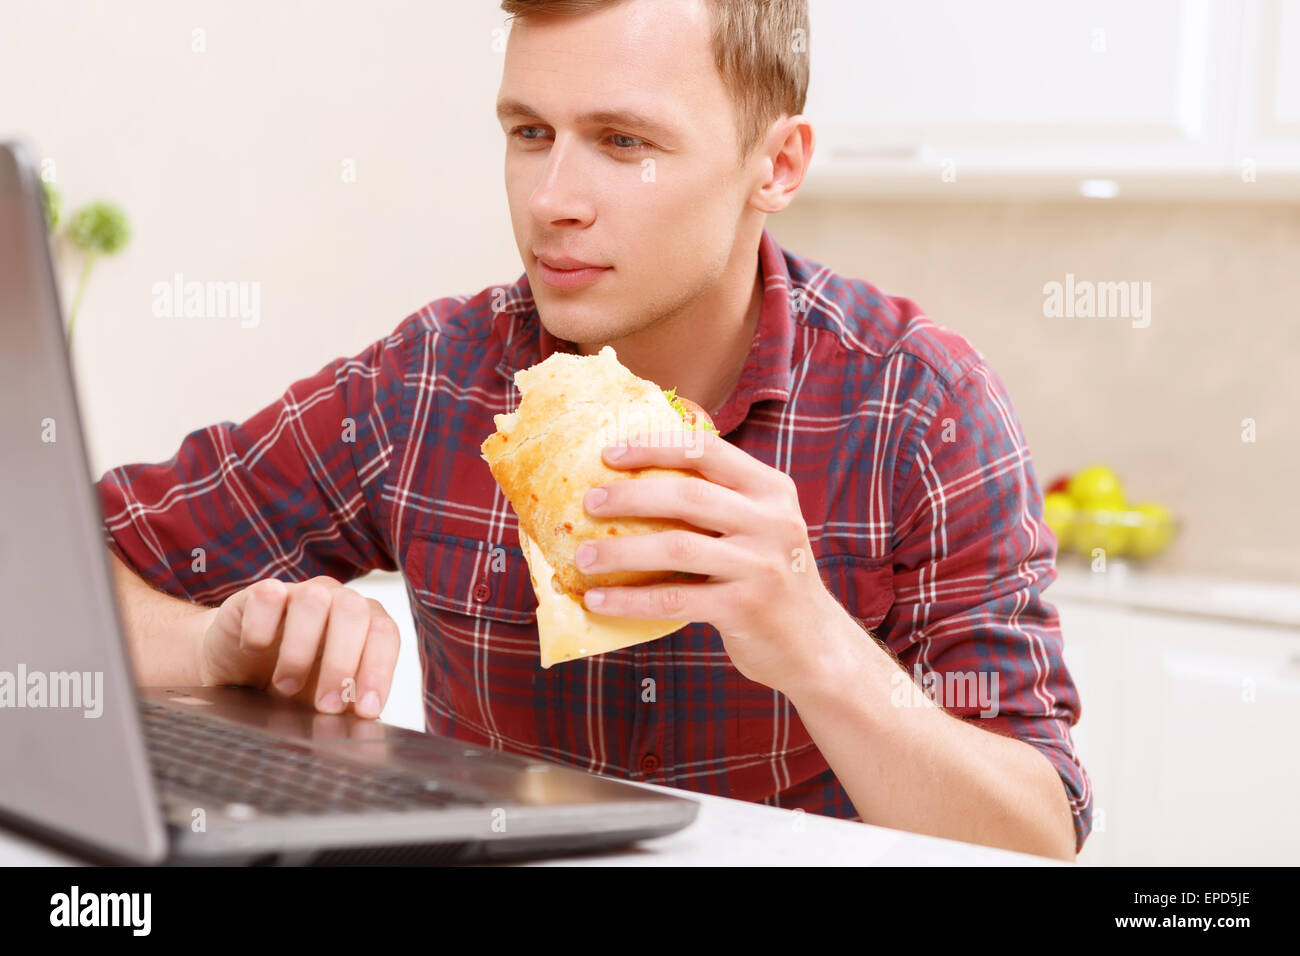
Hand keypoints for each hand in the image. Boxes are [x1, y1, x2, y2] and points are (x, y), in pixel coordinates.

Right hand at [197, 576, 399, 717]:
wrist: (238, 670)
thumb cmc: (294, 683)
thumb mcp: (326, 698)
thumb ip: (351, 707)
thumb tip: (371, 728)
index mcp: (363, 622)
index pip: (385, 633)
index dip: (379, 670)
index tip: (366, 710)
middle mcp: (336, 599)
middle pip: (354, 612)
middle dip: (342, 663)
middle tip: (325, 706)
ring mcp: (297, 592)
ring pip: (313, 599)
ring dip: (301, 649)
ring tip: (285, 686)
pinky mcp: (257, 594)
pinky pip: (267, 595)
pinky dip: (262, 626)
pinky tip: (255, 649)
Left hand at [575, 428, 844, 695]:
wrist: (815, 645)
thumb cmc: (769, 578)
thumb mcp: (760, 527)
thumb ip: (719, 500)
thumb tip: (635, 479)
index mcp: (772, 489)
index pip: (707, 451)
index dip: (654, 447)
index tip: (609, 454)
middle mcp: (772, 521)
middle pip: (687, 494)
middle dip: (629, 495)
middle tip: (588, 502)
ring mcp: (761, 565)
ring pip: (676, 547)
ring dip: (620, 550)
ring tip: (583, 555)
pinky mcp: (746, 608)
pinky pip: (675, 598)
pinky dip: (630, 599)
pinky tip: (599, 600)